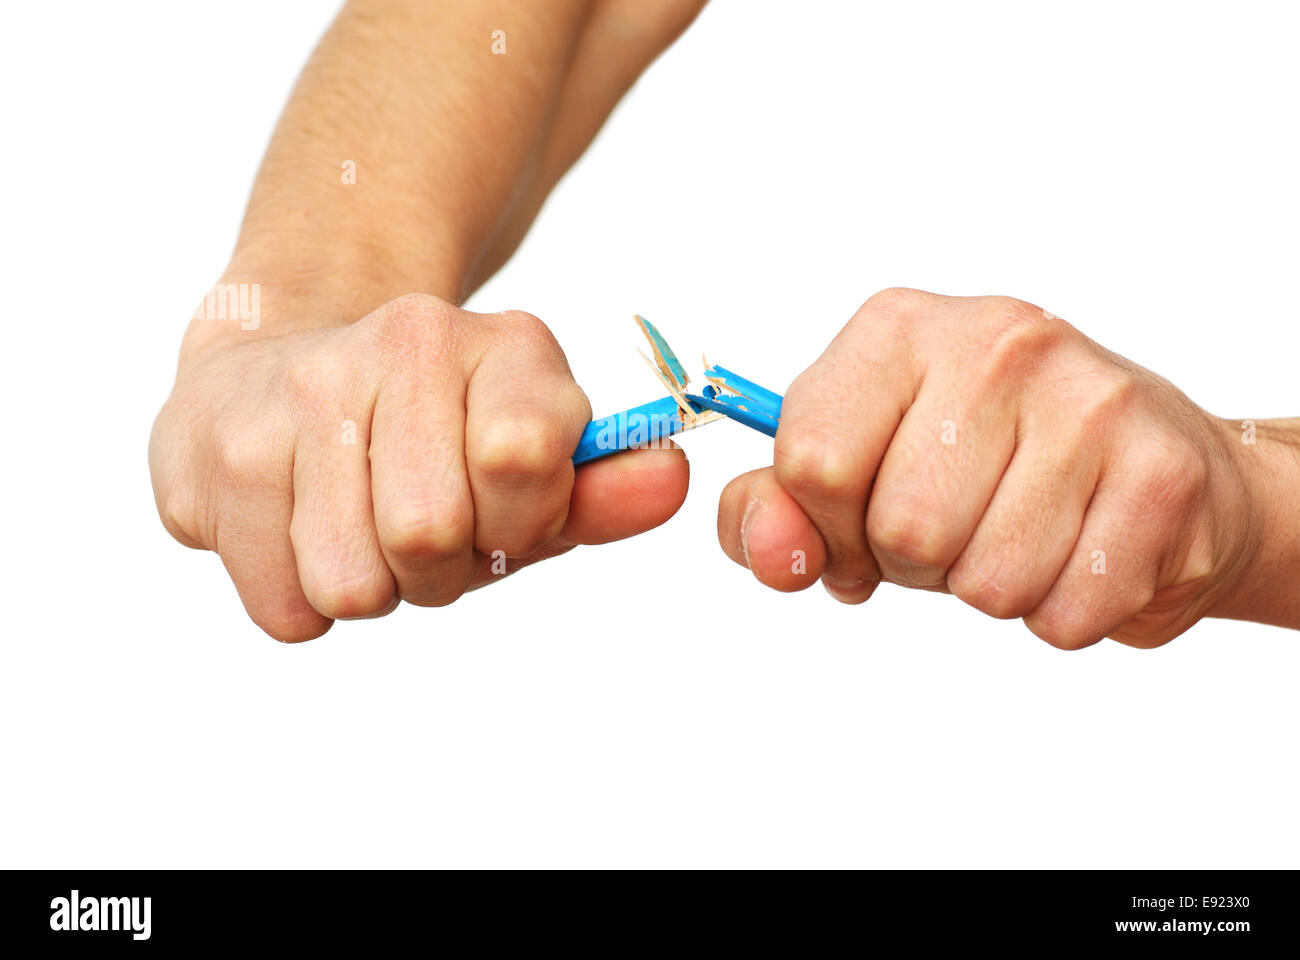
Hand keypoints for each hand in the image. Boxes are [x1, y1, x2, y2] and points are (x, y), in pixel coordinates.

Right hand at [150, 293, 687, 640]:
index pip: (523, 457)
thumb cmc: (434, 446)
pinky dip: (300, 597)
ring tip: (360, 523)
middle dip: (438, 569)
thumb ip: (605, 489)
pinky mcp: (213, 447)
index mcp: (506, 345)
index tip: (504, 507)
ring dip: (371, 586)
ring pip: (353, 583)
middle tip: (424, 529)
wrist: (280, 373)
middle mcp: (404, 339)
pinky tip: (299, 526)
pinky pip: (285, 606)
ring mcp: (300, 384)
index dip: (519, 520)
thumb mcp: (537, 470)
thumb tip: (670, 481)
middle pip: (429, 535)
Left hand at [718, 288, 1264, 647]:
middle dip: (915, 563)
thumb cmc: (979, 471)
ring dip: (989, 590)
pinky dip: (1060, 614)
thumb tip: (773, 556)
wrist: (1150, 472)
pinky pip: (1065, 615)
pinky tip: (1080, 552)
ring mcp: (1089, 400)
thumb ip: (778, 510)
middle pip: (903, 530)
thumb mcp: (854, 472)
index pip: (812, 462)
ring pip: (986, 583)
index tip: (861, 518)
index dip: (827, 527)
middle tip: (958, 525)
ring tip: (1020, 533)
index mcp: (898, 329)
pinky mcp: (1163, 474)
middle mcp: (997, 342)